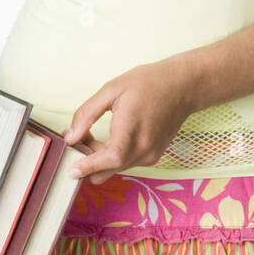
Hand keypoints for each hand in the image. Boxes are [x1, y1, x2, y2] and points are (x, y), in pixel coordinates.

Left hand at [62, 59, 194, 184]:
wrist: (182, 87)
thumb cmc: (147, 83)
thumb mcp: (111, 89)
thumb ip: (87, 114)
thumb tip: (71, 137)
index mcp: (132, 128)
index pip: (109, 157)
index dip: (88, 166)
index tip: (71, 170)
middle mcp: (144, 148)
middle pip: (107, 171)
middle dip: (88, 161)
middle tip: (81, 138)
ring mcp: (150, 156)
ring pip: (114, 169)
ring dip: (100, 159)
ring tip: (96, 134)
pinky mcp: (153, 157)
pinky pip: (125, 164)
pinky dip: (114, 157)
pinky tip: (113, 138)